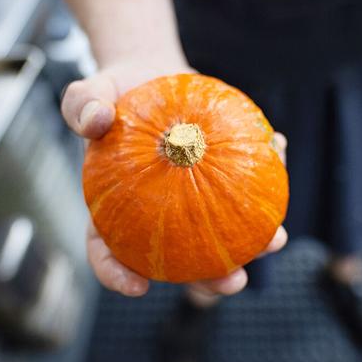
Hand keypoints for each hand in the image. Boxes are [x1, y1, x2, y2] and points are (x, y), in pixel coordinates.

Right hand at [62, 60, 288, 296]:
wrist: (149, 74)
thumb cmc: (115, 93)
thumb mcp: (91, 93)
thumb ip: (82, 106)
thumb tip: (95, 121)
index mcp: (117, 206)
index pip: (109, 249)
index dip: (118, 274)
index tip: (138, 287)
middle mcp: (158, 212)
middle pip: (180, 258)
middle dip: (210, 279)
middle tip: (233, 281)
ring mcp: (195, 198)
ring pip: (222, 232)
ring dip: (253, 244)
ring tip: (275, 240)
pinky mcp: (222, 173)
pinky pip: (247, 182)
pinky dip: (267, 169)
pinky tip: (278, 148)